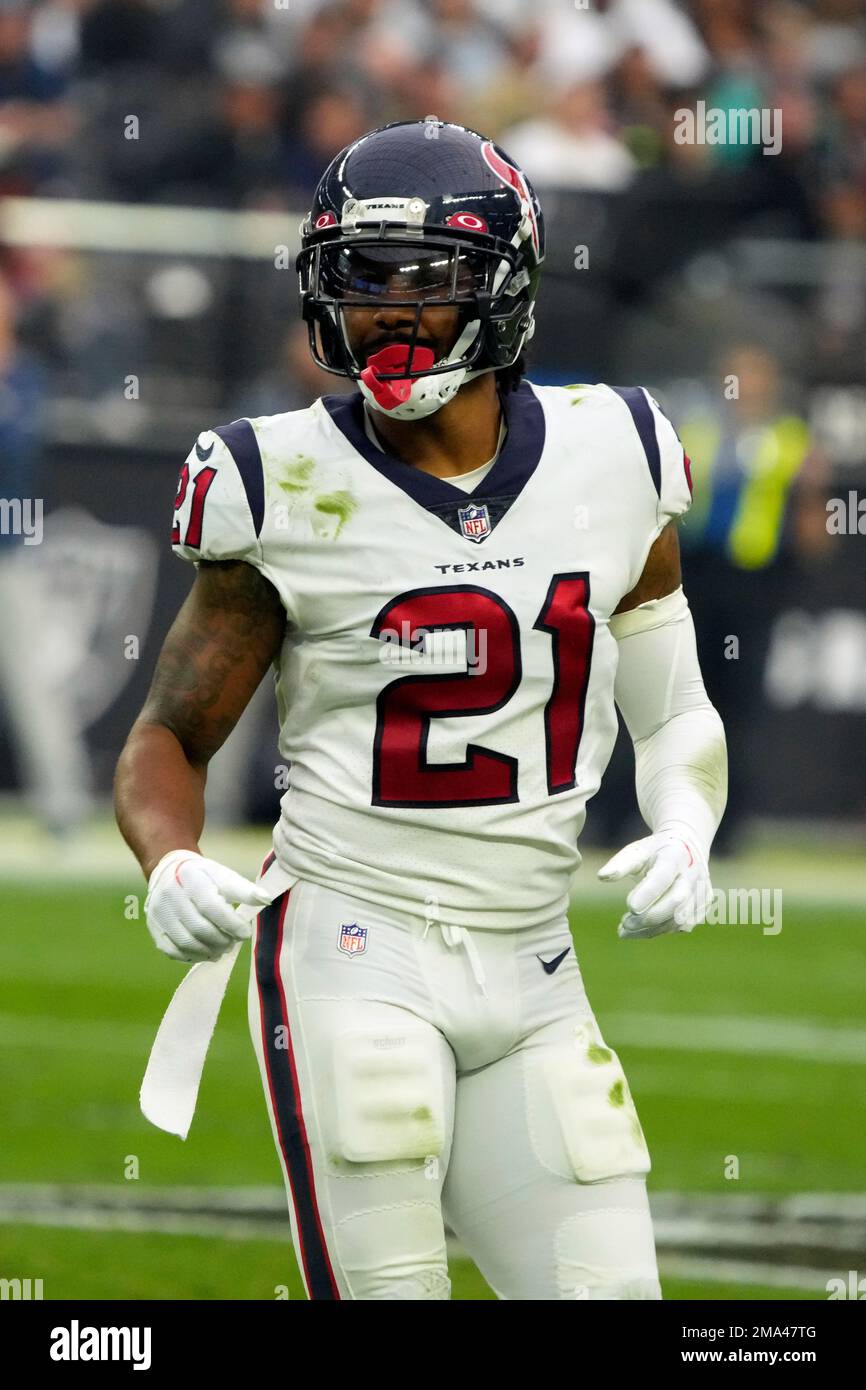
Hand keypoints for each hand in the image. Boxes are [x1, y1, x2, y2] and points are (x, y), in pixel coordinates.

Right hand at [144, 850, 270, 961]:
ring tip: (223, 948)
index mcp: (190, 877)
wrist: (170, 873)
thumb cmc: (203, 876)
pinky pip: (172, 950)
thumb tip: (266, 900)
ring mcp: (158, 913)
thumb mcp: (224, 875)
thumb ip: (244, 889)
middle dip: (221, 940)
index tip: (245, 932)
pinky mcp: (154, 927)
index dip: (231, 923)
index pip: (211, 906)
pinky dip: (192, 956)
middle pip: (199, 927)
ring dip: (209, 951)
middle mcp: (169, 894)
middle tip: (234, 942)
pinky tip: (207, 953)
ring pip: (186, 942)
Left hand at [597, 832, 711, 938]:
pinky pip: (681, 926)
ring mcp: (701, 892)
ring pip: (680, 919)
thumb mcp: (637, 851)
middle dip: (649, 917)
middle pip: (677, 902)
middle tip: (625, 923)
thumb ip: (620, 864)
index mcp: (675, 856)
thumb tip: (602, 876)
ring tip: (625, 929)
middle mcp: (693, 875)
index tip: (630, 907)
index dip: (649, 892)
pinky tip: (639, 930)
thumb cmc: (655, 851)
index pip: (664, 876)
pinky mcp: (702, 907)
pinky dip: (659, 931)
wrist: (685, 850)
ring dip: (651, 928)